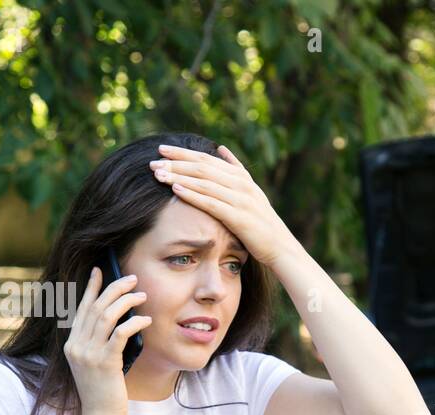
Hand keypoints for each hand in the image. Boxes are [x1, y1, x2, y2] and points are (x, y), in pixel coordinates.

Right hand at [64, 267, 151, 414]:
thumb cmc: (103, 391)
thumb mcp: (95, 363)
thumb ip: (99, 343)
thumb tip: (119, 320)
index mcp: (72, 344)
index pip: (81, 308)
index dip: (92, 287)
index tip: (100, 271)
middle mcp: (76, 346)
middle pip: (95, 307)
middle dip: (114, 288)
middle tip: (131, 278)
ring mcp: (88, 354)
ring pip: (106, 316)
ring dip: (126, 301)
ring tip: (142, 295)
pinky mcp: (104, 362)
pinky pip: (120, 333)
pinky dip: (134, 323)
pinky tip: (146, 319)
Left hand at [150, 143, 301, 267]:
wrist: (281, 247)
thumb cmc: (261, 223)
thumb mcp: (251, 192)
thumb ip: (236, 170)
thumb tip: (221, 148)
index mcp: (241, 177)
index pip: (207, 158)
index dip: (184, 153)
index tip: (162, 149)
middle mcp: (241, 185)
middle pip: (203, 167)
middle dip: (176, 163)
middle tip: (153, 161)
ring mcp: (242, 200)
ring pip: (205, 182)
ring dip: (179, 177)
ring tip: (158, 174)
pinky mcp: (240, 218)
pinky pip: (212, 203)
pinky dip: (193, 194)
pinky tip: (175, 189)